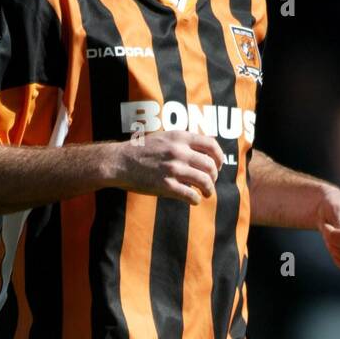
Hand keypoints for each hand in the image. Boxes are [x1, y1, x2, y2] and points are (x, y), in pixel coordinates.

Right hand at [106, 131, 224, 205]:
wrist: (120, 162)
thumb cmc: (142, 151)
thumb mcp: (164, 137)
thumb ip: (183, 142)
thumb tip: (204, 152)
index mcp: (180, 138)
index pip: (211, 145)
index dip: (219, 157)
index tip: (218, 166)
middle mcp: (179, 152)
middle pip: (210, 165)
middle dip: (214, 176)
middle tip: (210, 183)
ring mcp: (173, 169)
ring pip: (205, 181)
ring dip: (209, 190)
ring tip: (207, 194)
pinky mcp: (166, 186)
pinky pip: (191, 195)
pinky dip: (196, 199)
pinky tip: (194, 200)